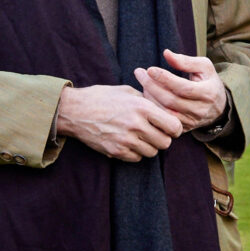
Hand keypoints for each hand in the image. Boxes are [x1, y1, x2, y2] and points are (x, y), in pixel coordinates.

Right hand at [55, 84, 182, 160]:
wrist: (74, 110)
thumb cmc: (101, 97)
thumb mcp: (127, 91)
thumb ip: (147, 101)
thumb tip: (166, 110)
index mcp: (142, 107)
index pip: (174, 126)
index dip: (175, 128)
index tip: (170, 127)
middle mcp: (136, 125)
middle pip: (165, 143)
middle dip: (163, 138)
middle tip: (155, 133)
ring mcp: (126, 140)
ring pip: (152, 153)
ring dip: (149, 147)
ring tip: (140, 137)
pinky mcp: (116, 151)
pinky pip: (137, 158)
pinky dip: (136, 153)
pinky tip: (129, 143)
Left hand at [134, 49, 227, 133]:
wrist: (218, 107)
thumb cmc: (208, 81)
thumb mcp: (204, 67)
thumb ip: (185, 61)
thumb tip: (166, 53)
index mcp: (207, 93)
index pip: (183, 87)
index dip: (165, 79)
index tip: (150, 69)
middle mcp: (200, 110)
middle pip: (171, 100)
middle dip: (151, 85)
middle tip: (139, 72)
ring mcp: (191, 121)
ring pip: (165, 111)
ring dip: (149, 96)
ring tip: (142, 81)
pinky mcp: (183, 128)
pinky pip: (163, 119)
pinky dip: (152, 106)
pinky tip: (147, 94)